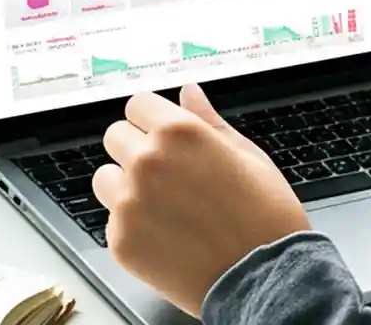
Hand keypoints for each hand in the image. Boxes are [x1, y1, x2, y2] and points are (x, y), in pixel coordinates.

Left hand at [92, 84, 310, 316]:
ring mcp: (129, 203)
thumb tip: (188, 91)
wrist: (265, 279)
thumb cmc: (265, 216)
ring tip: (163, 205)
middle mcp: (147, 162)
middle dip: (137, 149)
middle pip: (116, 136)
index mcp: (179, 133)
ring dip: (126, 186)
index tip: (162, 133)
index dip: (152, 119)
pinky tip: (166, 234)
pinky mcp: (121, 240)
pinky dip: (133, 226)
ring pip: (105, 178)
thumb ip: (208, 120)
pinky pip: (113, 220)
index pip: (137, 104)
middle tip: (168, 174)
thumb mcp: (247, 155)